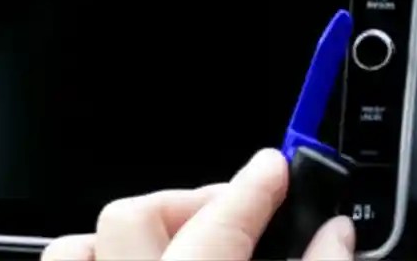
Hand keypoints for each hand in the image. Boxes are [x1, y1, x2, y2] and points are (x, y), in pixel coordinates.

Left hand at [41, 148, 354, 259]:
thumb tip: (336, 234)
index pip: (222, 222)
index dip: (254, 184)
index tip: (274, 165)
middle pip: (135, 215)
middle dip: (189, 203)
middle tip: (237, 217)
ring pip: (80, 245)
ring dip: (130, 237)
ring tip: (178, 250)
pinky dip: (100, 260)